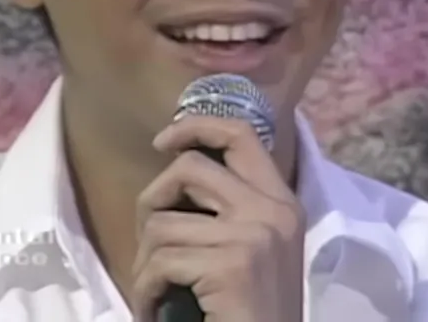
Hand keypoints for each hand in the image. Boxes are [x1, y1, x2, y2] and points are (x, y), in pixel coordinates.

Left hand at [132, 116, 304, 321]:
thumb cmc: (253, 311)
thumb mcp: (255, 250)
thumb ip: (230, 211)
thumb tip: (177, 171)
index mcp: (283, 202)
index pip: (243, 133)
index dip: (197, 125)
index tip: (165, 141)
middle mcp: (273, 210)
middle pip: (190, 168)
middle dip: (153, 202)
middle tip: (148, 240)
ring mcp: (254, 235)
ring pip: (163, 224)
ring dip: (145, 263)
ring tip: (154, 291)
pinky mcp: (232, 265)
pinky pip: (159, 262)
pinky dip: (145, 292)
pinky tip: (154, 311)